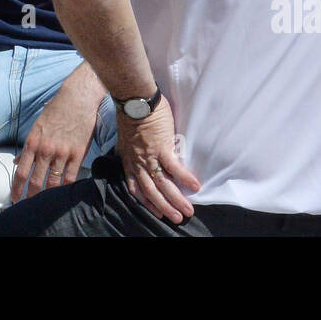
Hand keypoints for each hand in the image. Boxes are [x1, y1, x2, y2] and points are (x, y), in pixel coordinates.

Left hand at [12, 83, 100, 200]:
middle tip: (28, 206)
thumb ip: (28, 147)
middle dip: (30, 196)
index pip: (21, 171)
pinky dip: (66, 187)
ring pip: (53, 183)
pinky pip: (70, 177)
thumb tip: (16, 161)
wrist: (77, 98)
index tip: (14, 198)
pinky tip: (63, 194)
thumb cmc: (56, 109)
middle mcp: (46, 150)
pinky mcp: (77, 153)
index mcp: (33, 142)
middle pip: (35, 181)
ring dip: (48, 196)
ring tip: (45, 205)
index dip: (17, 188)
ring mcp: (62, 153)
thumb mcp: (37, 126)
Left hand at [116, 100, 200, 223]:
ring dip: (176, 199)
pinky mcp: (163, 146)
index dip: (147, 203)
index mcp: (130, 161)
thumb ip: (128, 150)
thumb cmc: (132, 115)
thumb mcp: (125, 138)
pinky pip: (175, 167)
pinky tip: (195, 186)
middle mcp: (139, 162)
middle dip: (164, 207)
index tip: (157, 212)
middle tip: (177, 218)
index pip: (136, 188)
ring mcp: (150, 156)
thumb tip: (126, 154)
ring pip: (163, 184)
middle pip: (152, 191)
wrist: (135, 101)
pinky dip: (185, 178)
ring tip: (188, 210)